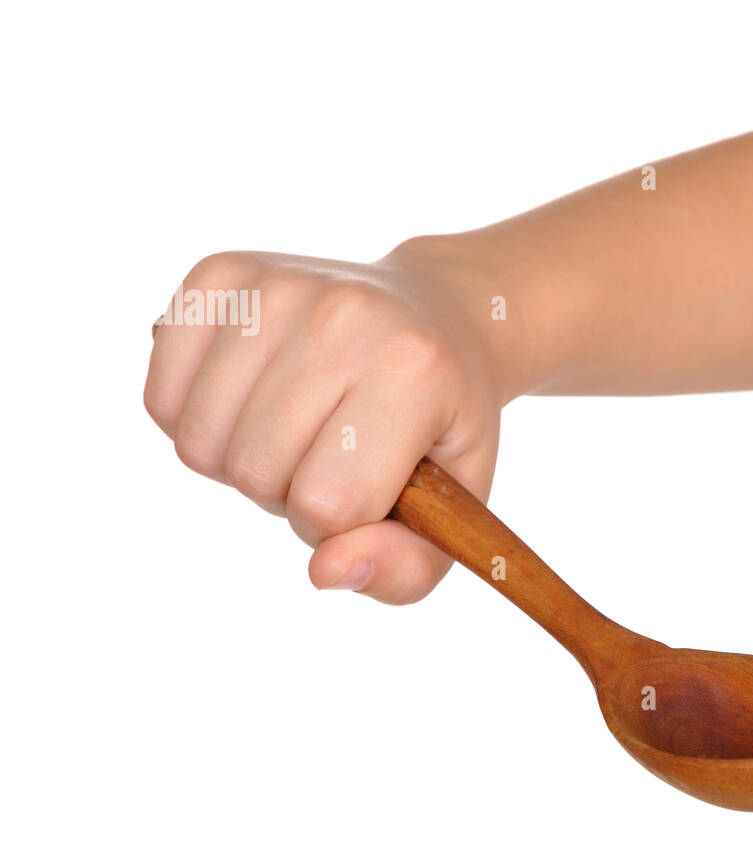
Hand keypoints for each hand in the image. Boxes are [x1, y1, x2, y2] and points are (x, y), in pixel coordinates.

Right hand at [144, 238, 517, 603]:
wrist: (438, 315)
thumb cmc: (440, 424)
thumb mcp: (457, 508)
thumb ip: (404, 567)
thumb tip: (325, 570)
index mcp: (414, 371)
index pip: (326, 503)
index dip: (338, 523)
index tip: (369, 487)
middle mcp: (343, 315)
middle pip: (254, 472)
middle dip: (287, 492)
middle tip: (332, 454)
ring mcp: (276, 286)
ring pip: (198, 443)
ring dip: (239, 460)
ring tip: (295, 427)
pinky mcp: (219, 275)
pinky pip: (161, 398)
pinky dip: (196, 420)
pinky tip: (253, 397)